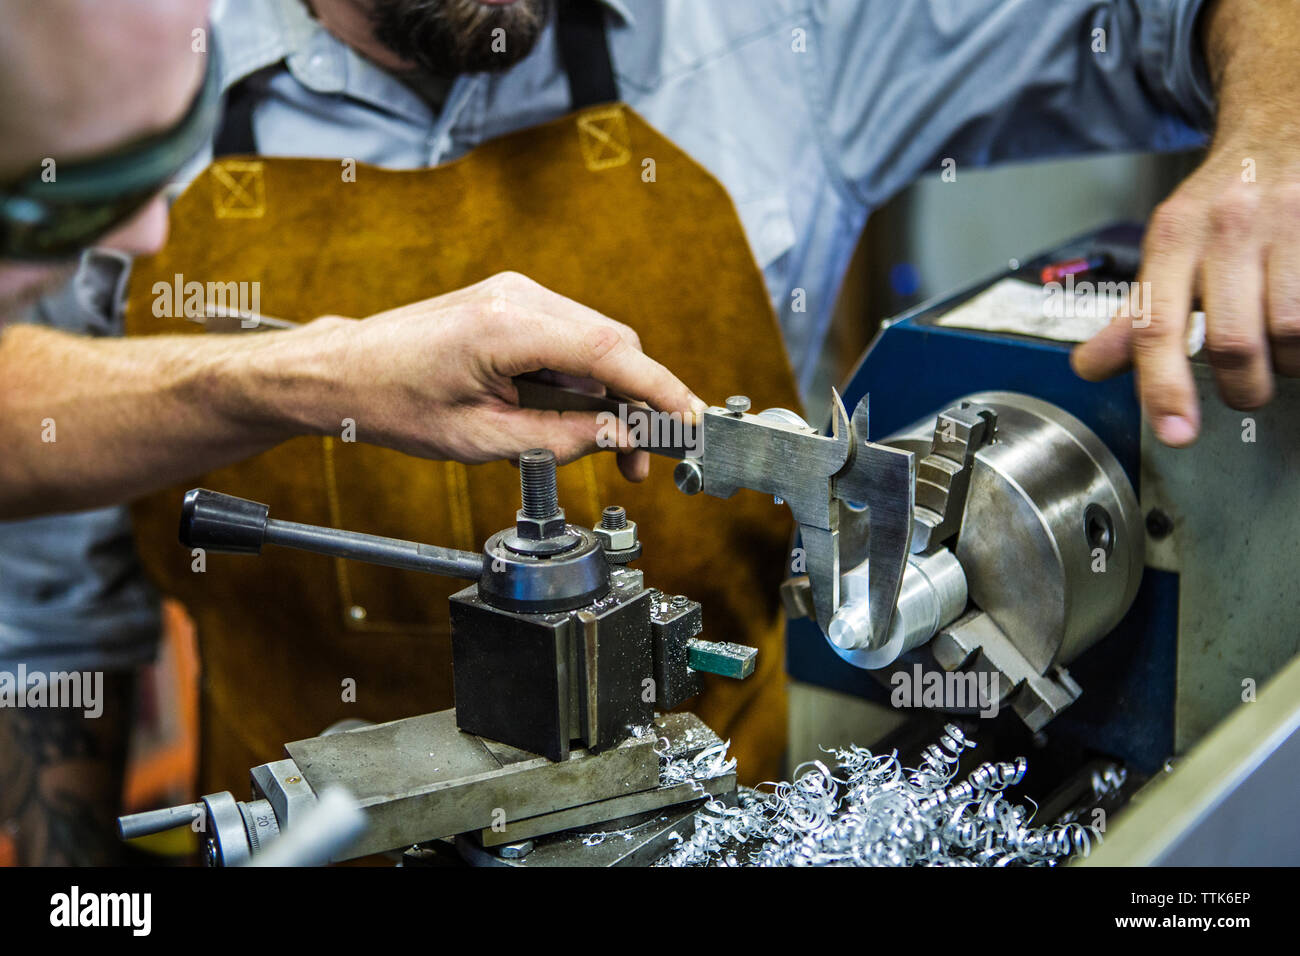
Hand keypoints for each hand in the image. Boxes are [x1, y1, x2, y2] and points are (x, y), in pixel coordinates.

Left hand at [303, 272, 702, 479]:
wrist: (345, 372)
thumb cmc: (394, 402)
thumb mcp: (482, 438)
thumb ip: (561, 437)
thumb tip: (621, 436)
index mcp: (508, 326)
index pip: (612, 352)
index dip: (660, 389)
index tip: (690, 421)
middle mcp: (519, 295)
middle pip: (613, 344)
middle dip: (640, 403)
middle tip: (642, 462)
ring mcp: (517, 293)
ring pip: (597, 343)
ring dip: (614, 395)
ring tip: (614, 452)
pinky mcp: (514, 303)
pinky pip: (571, 340)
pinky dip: (588, 379)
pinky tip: (581, 420)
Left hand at [1070, 147, 1299, 446]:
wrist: (1286, 124)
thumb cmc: (1223, 203)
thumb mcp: (1169, 248)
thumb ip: (1136, 314)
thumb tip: (1090, 368)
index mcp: (1174, 236)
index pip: (1156, 325)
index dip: (1163, 387)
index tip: (1176, 432)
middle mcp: (1229, 225)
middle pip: (1232, 341)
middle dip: (1242, 386)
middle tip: (1245, 390)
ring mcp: (1290, 221)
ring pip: (1293, 332)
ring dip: (1291, 363)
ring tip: (1284, 354)